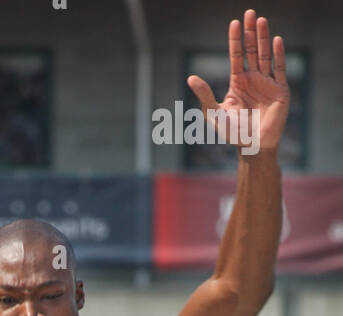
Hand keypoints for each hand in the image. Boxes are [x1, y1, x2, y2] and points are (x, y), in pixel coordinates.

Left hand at [187, 10, 288, 153]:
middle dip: (251, 32)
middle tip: (250, 12)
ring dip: (264, 37)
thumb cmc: (233, 133)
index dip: (236, 39)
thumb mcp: (215, 114)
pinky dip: (278, 54)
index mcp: (239, 82)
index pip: (237, 56)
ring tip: (261, 20)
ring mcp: (267, 83)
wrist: (253, 148)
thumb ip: (204, 95)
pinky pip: (279, 69)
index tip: (235, 22)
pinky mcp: (280, 90)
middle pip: (252, 50)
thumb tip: (190, 77)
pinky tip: (275, 40)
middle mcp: (253, 79)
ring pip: (265, 55)